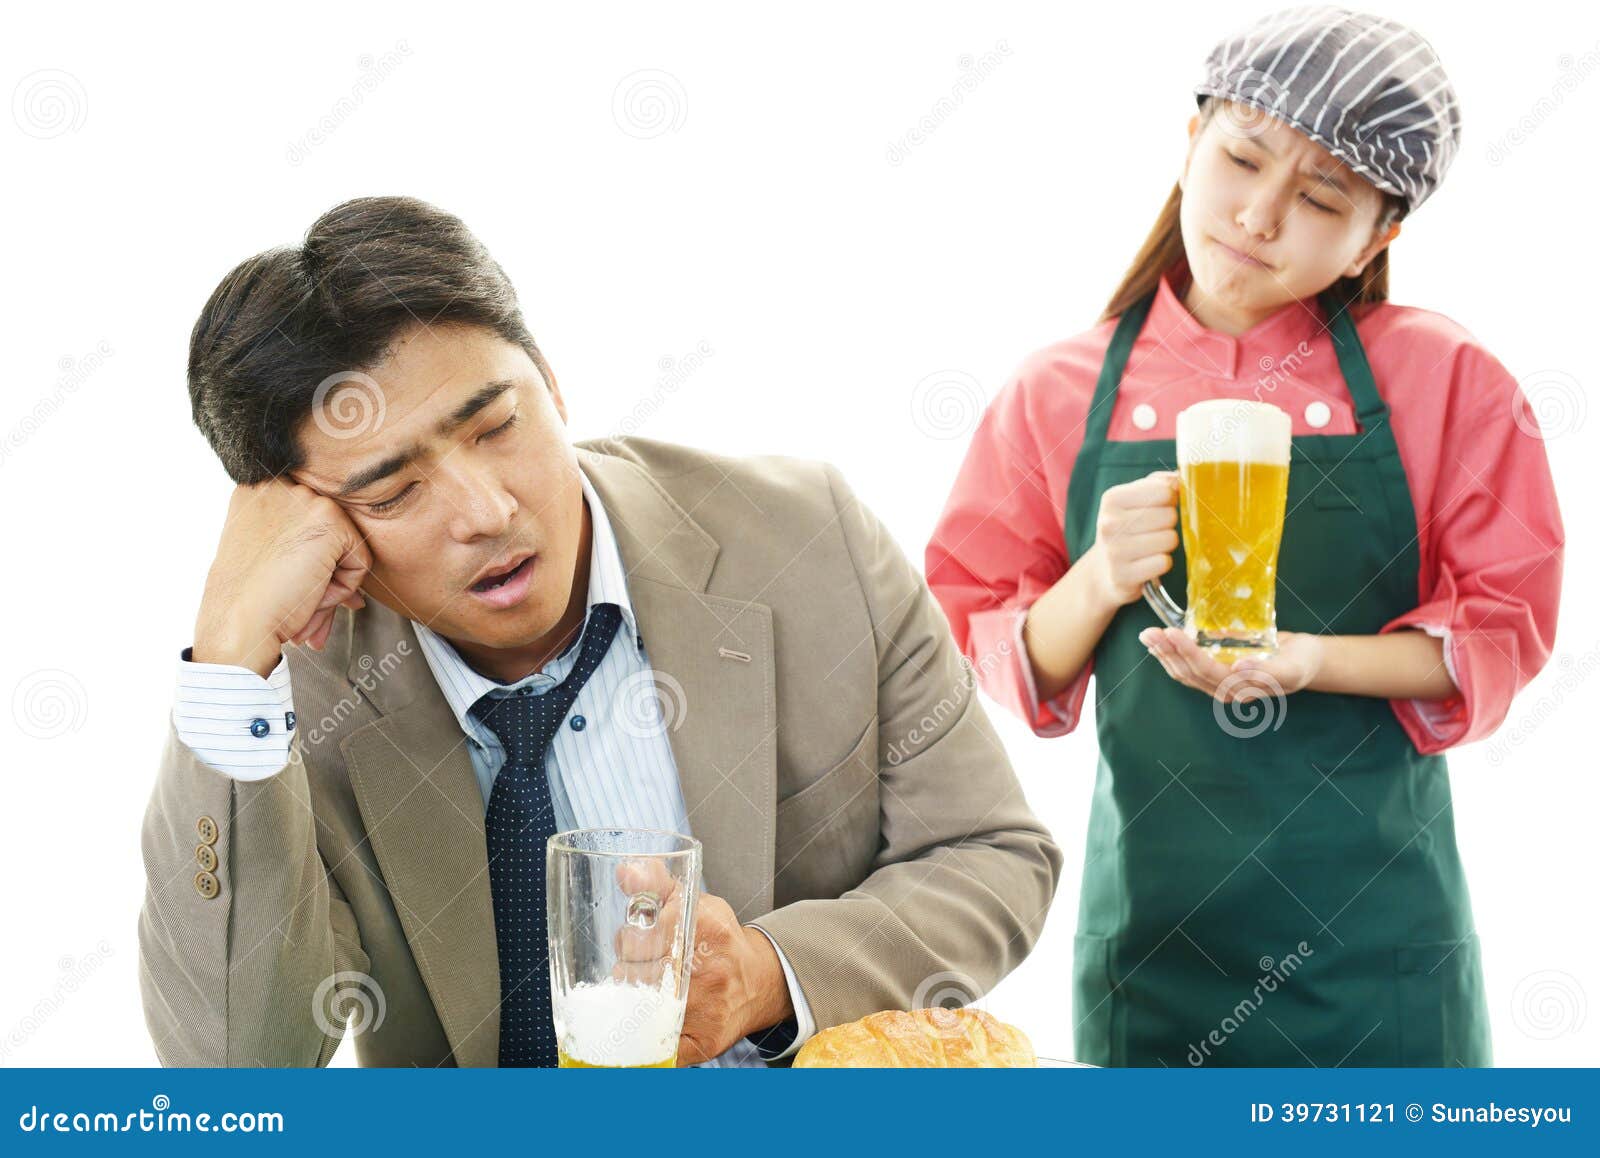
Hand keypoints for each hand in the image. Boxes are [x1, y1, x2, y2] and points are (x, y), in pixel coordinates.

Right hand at [192, 480, 370, 676]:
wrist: (237, 625)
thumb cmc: (247, 600)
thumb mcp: (269, 558)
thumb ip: (301, 546)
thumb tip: (342, 562)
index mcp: (258, 491)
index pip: (309, 524)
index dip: (306, 562)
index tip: (283, 582)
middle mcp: (280, 485)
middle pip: (329, 535)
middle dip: (321, 576)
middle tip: (293, 599)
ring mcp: (305, 499)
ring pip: (346, 548)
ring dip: (330, 584)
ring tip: (298, 599)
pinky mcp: (330, 521)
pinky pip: (360, 562)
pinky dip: (343, 589)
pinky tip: (310, 594)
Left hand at [610, 863, 792, 1066]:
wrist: (757, 981)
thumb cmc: (718, 940)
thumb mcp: (694, 902)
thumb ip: (655, 884)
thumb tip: (624, 869)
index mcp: (704, 928)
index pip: (638, 936)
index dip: (629, 940)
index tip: (636, 939)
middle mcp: (708, 970)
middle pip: (631, 973)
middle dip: (627, 968)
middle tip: (641, 966)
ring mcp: (705, 1010)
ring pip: (637, 1008)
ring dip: (631, 998)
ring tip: (648, 988)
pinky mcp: (702, 1042)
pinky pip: (655, 1045)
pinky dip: (643, 1037)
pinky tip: (649, 1021)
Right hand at [1086, 470, 1180, 608]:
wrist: (1104, 570)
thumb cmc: (1128, 528)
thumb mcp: (1135, 499)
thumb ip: (1159, 483)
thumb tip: (1180, 479)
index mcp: (1112, 499)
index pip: (1164, 491)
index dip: (1170, 500)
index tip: (1160, 507)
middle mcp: (1109, 523)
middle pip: (1169, 516)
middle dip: (1169, 524)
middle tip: (1154, 531)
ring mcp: (1114, 551)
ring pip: (1169, 539)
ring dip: (1166, 544)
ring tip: (1151, 547)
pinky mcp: (1123, 575)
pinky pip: (1164, 562)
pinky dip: (1162, 564)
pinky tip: (1148, 563)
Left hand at [1137, 626, 1325, 700]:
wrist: (1305, 660)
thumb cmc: (1300, 663)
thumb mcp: (1291, 668)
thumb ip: (1266, 672)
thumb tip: (1238, 668)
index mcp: (1241, 690)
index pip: (1207, 671)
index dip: (1187, 653)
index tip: (1171, 633)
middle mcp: (1225, 690)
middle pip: (1189, 673)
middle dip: (1168, 652)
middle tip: (1149, 632)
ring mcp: (1218, 683)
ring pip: (1184, 672)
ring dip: (1164, 654)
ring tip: (1147, 635)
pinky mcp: (1216, 672)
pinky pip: (1188, 668)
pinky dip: (1172, 655)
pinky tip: (1159, 643)